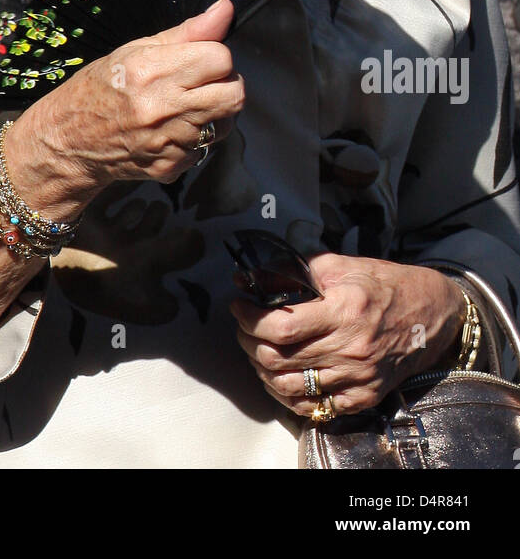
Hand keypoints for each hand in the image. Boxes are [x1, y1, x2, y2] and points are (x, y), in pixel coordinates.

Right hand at [4, 0, 244, 208]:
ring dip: (215, 111)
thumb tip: (225, 9)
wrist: (69, 141)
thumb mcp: (136, 49)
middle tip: (205, 81)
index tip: (198, 57)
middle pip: (234, 95)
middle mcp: (162, 108)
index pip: (220, 58)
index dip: (214, 54)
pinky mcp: (172, 167)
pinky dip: (196, 137)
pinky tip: (172, 129)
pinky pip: (206, 148)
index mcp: (151, 70)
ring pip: (227, 123)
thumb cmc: (101, 86)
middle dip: (227, 83)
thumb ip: (187, 32)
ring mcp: (168, 142)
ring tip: (186, 105)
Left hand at [230, 253, 465, 416]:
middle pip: (278, 358)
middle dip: (249, 341)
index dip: (249, 318)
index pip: (281, 326)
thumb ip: (297, 270)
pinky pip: (313, 406)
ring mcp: (357, 378)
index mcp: (344, 311)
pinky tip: (281, 374)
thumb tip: (253, 276)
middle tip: (244, 326)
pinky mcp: (363, 397)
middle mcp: (350, 349)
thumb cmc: (385, 285)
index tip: (239, 306)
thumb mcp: (342, 265)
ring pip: (289, 387)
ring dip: (262, 370)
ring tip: (258, 349)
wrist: (432, 315)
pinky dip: (288, 394)